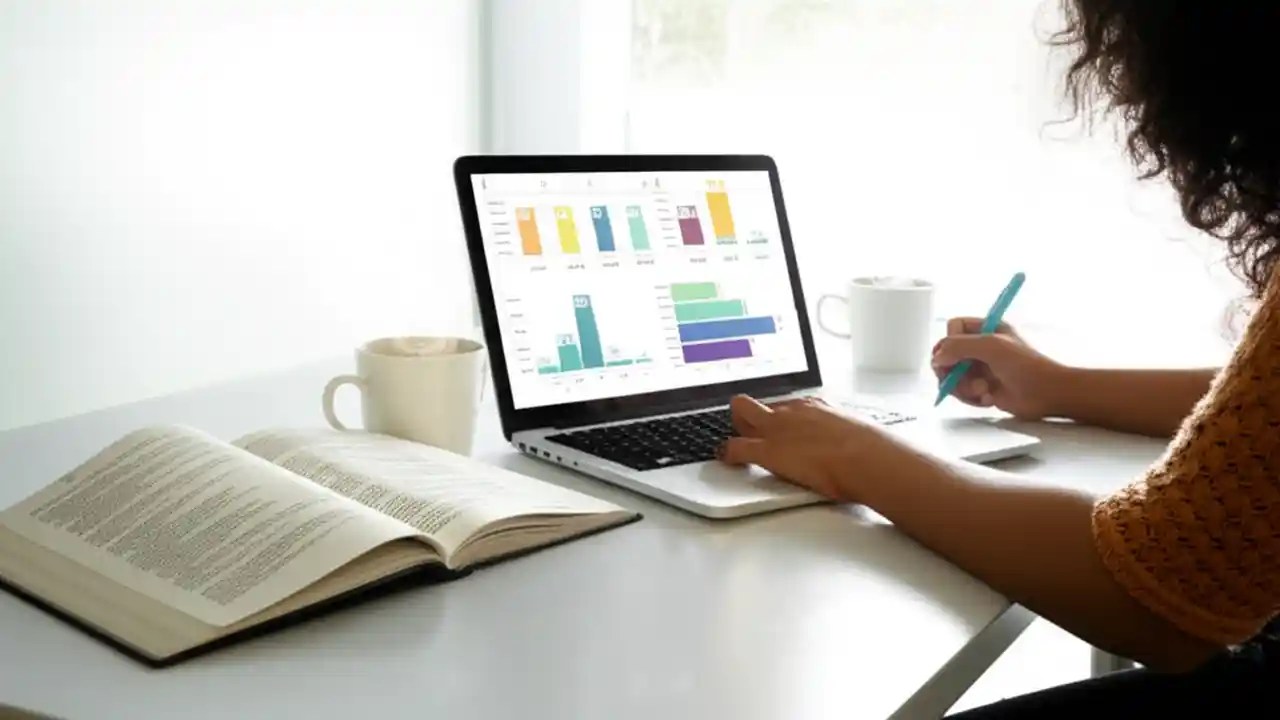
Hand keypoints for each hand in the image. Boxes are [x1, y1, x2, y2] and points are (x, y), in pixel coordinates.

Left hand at [718, 394, 898, 501]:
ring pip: (740, 415)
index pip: (784, 406)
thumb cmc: (870, 450)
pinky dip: (727, 453)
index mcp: (813, 407)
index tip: (776, 423)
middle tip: (748, 431)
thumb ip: (843, 436)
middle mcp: (791, 412)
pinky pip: (735, 447)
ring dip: (737, 427)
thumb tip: (853, 447)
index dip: (775, 416)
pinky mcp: (766, 450)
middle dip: (747, 415)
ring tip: (737, 442)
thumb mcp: (855, 434)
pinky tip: (726, 458)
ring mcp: (776, 428)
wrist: (866, 458)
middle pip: (756, 404)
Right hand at [931, 317, 1066, 418]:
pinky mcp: (983, 389)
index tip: (953, 356)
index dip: (949, 341)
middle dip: (952, 370)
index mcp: (986, 329)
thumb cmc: (1027, 365)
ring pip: (952, 376)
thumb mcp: (992, 346)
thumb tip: (937, 358)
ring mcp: (981, 368)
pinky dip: (971, 398)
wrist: (1048, 393)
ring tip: (983, 391)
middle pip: (947, 354)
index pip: (953, 328)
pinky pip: (962, 393)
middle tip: (957, 379)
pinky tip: (989, 399)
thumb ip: (960, 346)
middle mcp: (981, 347)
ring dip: (964, 387)